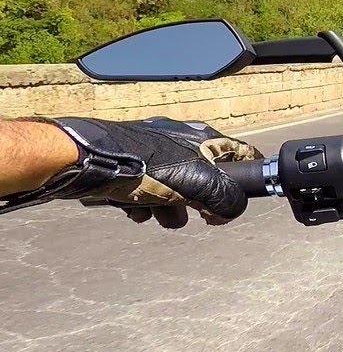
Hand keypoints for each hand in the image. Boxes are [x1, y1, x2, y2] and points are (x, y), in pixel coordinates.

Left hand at [21, 117, 260, 227]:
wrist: (89, 161)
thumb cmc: (146, 167)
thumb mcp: (199, 182)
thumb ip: (227, 198)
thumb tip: (232, 211)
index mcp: (205, 138)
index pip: (242, 155)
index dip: (245, 182)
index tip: (231, 205)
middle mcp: (183, 141)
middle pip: (207, 178)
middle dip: (198, 203)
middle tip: (189, 212)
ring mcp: (157, 152)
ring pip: (176, 188)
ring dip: (169, 208)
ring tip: (155, 213)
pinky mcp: (132, 165)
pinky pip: (149, 189)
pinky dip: (145, 203)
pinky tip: (133, 208)